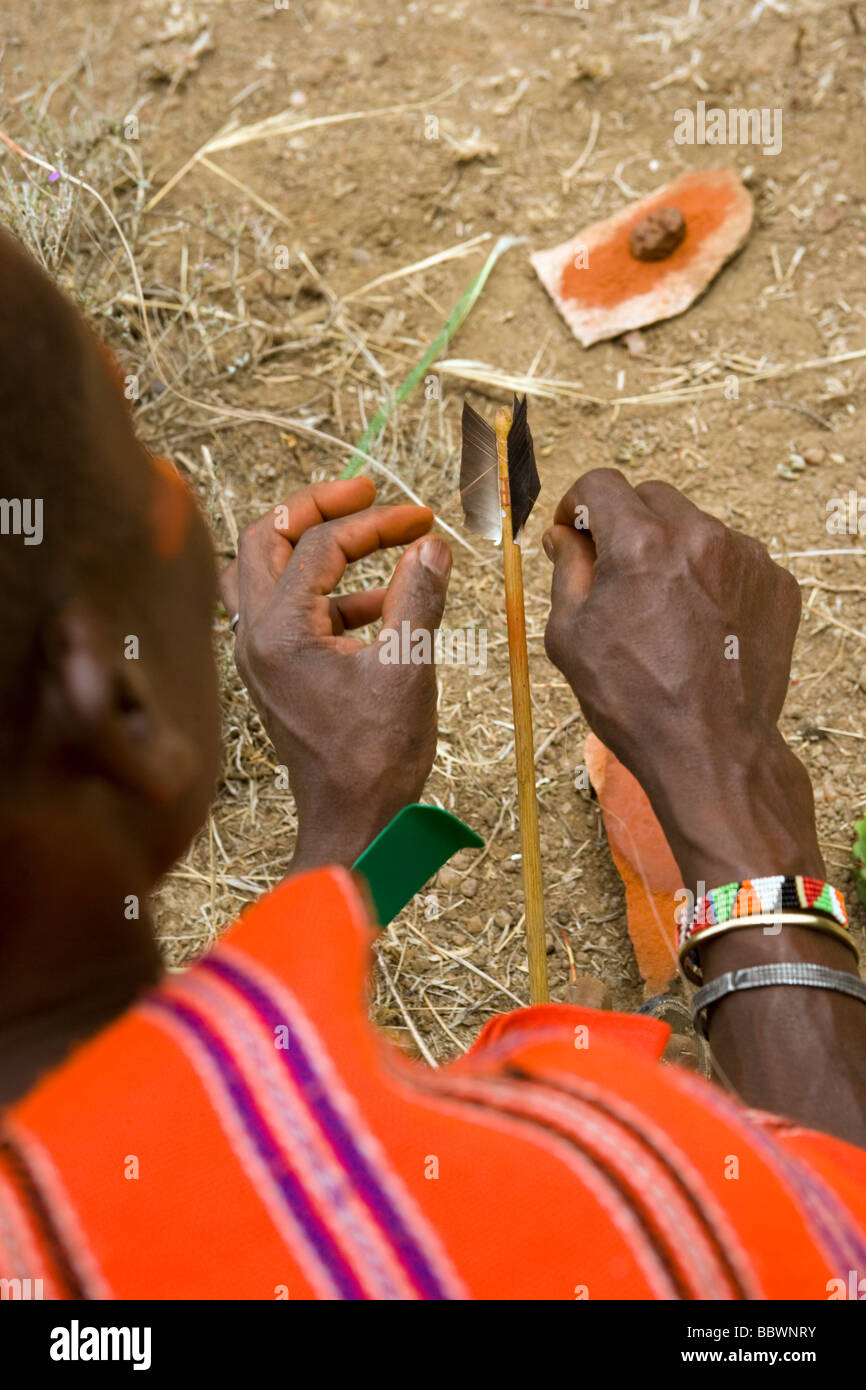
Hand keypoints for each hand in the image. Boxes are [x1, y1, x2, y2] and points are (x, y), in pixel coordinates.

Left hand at [220, 478, 451, 872]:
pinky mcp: (274, 671)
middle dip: (317, 509)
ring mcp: (259, 654)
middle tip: (365, 494)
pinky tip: (381, 605)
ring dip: (313, 547)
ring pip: (263, 571)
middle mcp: (255, 635)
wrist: (351, 823)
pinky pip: (287, 610)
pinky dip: (327, 593)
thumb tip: (431, 546)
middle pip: (264, 538)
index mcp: (280, 630)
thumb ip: (419, 598)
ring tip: (372, 540)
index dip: (377, 523)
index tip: (423, 520)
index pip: (322, 545)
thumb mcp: (409, 668)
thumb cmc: (375, 758)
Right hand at [542, 469, 823, 888]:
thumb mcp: (571, 636)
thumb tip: (564, 535)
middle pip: (652, 499)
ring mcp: (746, 557)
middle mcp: (699, 535)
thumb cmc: (632, 699)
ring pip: (696, 529)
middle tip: (616, 572)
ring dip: (673, 552)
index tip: (574, 530)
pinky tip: (699, 624)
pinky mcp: (776, 583)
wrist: (710, 750)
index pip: (601, 483)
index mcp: (641, 542)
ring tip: (664, 610)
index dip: (578, 503)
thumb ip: (567, 571)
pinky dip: (712, 578)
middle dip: (627, 525)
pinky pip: (734, 560)